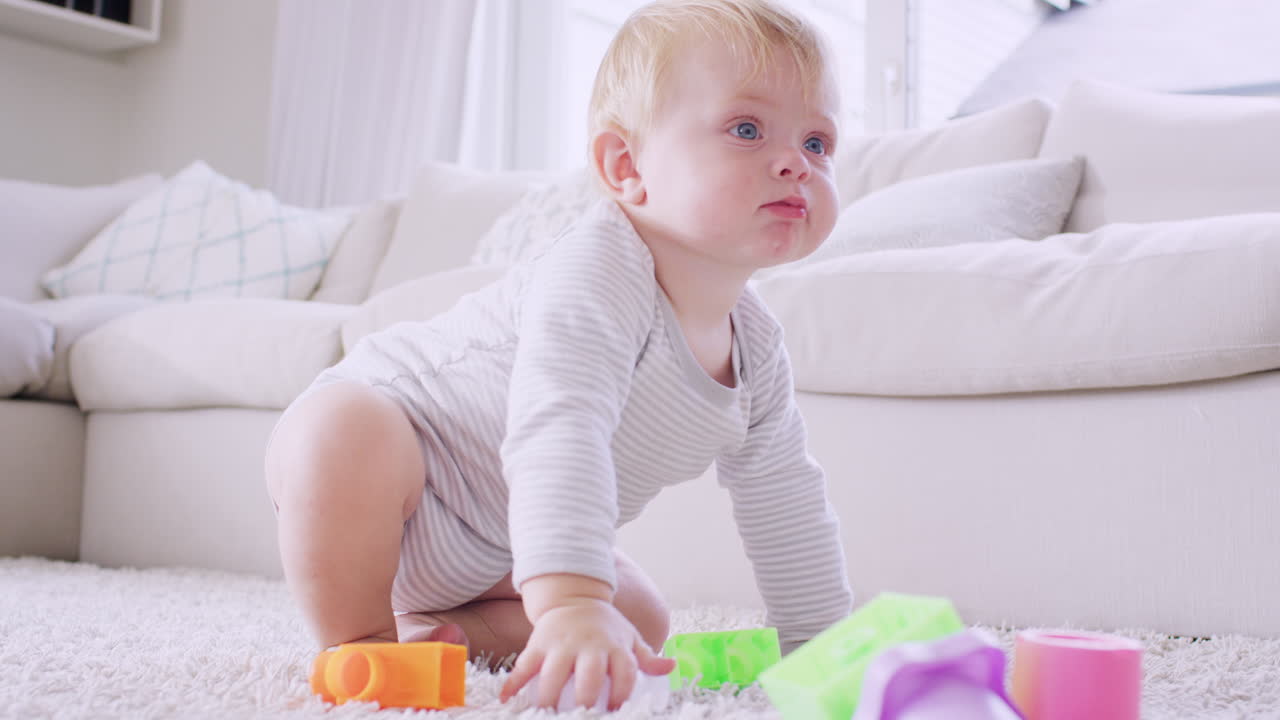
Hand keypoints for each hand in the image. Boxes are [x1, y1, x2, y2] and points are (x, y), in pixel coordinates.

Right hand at [499, 598, 674, 709]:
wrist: (573, 595)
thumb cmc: (604, 624)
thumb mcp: (628, 635)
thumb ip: (646, 656)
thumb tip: (671, 667)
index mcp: (613, 645)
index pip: (624, 671)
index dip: (623, 693)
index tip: (616, 711)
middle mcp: (588, 644)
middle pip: (588, 675)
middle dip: (585, 701)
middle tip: (579, 718)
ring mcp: (560, 644)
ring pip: (553, 674)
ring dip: (548, 698)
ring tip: (546, 716)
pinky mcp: (537, 644)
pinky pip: (524, 665)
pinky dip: (513, 683)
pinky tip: (507, 700)